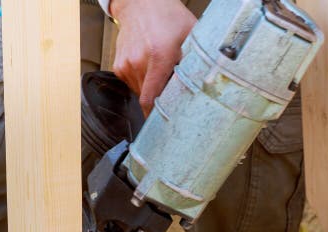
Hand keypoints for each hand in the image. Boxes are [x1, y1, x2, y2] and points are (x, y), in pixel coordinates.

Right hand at [110, 0, 196, 114]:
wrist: (141, 4)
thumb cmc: (168, 18)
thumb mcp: (191, 35)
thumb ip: (198, 61)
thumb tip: (209, 85)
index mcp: (159, 56)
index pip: (152, 99)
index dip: (158, 115)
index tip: (165, 124)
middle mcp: (139, 62)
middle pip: (149, 98)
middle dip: (161, 98)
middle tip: (172, 89)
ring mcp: (126, 65)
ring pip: (141, 92)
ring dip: (152, 88)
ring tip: (160, 70)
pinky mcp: (119, 66)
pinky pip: (133, 84)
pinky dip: (142, 81)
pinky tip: (149, 66)